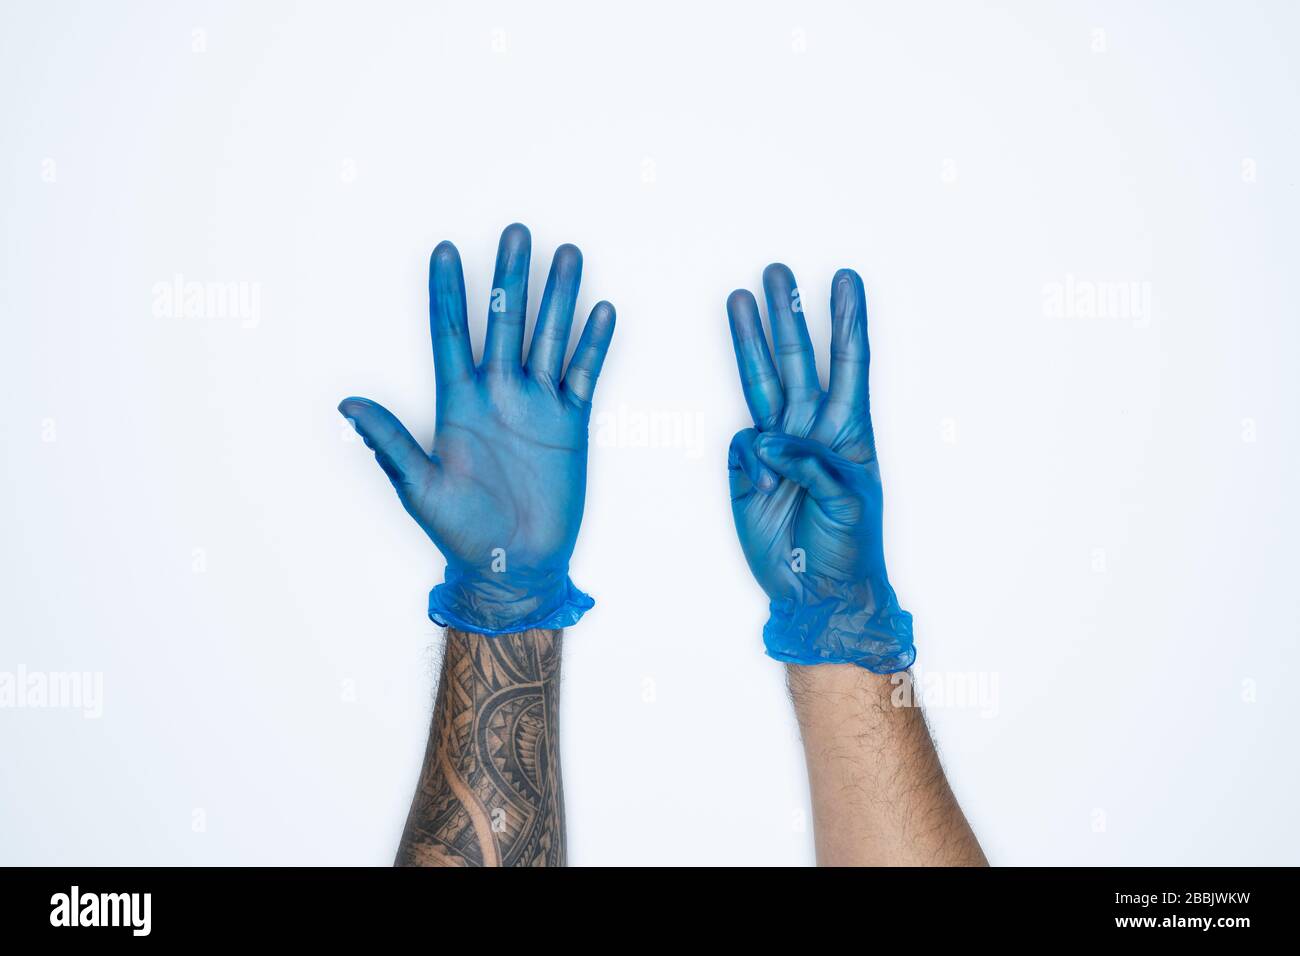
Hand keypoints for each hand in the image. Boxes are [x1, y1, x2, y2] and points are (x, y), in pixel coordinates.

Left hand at [340, 223, 614, 633]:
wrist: (513, 566)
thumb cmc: (460, 533)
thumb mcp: (419, 488)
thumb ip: (389, 443)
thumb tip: (346, 405)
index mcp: (458, 403)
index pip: (451, 334)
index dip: (448, 293)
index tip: (444, 249)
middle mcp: (498, 394)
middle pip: (505, 322)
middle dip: (511, 277)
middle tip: (517, 231)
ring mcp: (537, 406)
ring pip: (550, 339)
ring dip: (559, 298)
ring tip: (568, 255)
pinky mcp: (570, 424)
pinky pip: (584, 375)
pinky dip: (594, 345)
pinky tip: (602, 312)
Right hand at [727, 264, 912, 671]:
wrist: (817, 593)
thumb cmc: (851, 547)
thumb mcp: (851, 501)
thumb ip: (814, 462)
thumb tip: (769, 437)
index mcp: (849, 431)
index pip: (848, 363)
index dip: (846, 320)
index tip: (846, 279)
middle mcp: (811, 430)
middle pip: (797, 360)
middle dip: (787, 315)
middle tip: (776, 273)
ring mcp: (776, 448)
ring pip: (759, 382)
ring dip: (749, 342)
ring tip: (738, 299)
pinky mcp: (746, 472)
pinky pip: (740, 447)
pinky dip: (748, 455)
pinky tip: (761, 473)